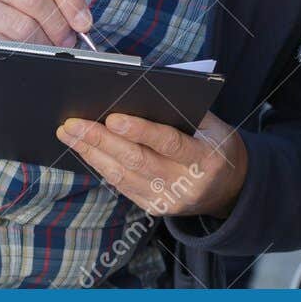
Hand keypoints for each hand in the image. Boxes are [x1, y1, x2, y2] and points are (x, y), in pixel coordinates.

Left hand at [57, 111, 246, 219]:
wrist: (230, 188)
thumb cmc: (216, 144)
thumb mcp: (212, 125)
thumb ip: (182, 111)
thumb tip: (138, 94)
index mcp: (205, 158)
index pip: (169, 143)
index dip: (140, 131)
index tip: (112, 117)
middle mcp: (186, 183)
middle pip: (137, 161)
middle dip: (101, 141)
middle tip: (73, 124)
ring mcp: (168, 199)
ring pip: (123, 176)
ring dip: (92, 153)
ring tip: (69, 134)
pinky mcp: (154, 208)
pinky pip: (122, 186)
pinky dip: (101, 166)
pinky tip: (85, 151)